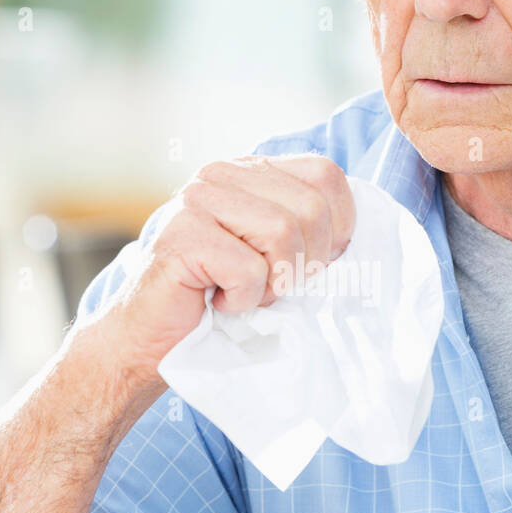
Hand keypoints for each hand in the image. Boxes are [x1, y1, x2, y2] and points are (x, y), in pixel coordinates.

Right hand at [76, 153, 355, 395]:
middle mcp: (221, 174)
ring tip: (242, 293)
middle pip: (311, 207)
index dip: (337, 227)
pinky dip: (242, 301)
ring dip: (273, 283)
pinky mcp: (182, 236)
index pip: (326, 174)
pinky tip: (217, 302)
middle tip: (271, 287)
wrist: (149, 342)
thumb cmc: (219, 301)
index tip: (311, 265)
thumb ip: (308, 230)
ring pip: (284, 234)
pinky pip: (249, 269)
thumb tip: (361, 236)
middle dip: (305, 262)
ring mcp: (197, 200)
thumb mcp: (275, 256)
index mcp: (250, 170)